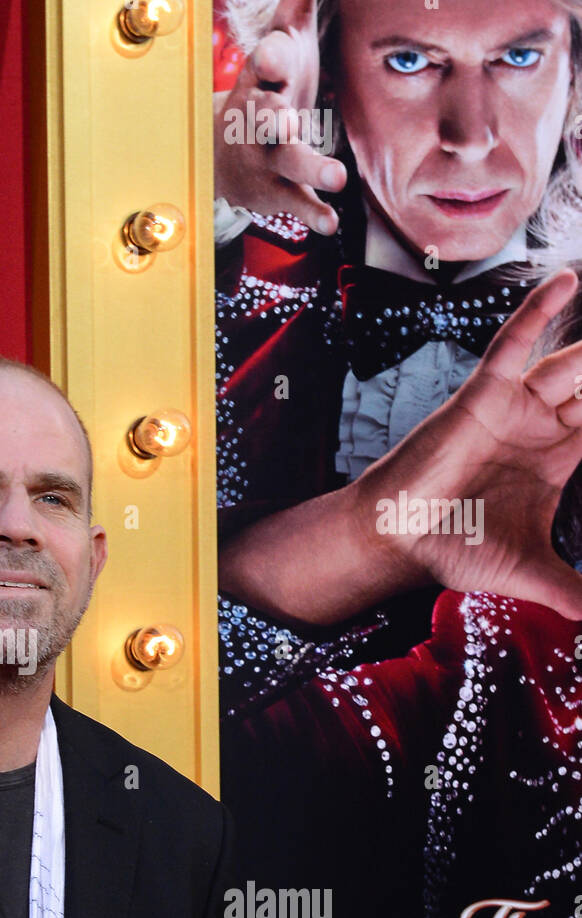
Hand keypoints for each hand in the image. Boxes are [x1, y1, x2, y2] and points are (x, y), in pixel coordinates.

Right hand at [213, 0, 345, 233]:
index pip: (261, 69)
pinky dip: (312, 213)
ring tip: (338, 176)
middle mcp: (259, 122)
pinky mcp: (276, 191)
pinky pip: (296, 202)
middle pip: (265, 119)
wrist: (222, 158)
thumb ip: (292, 14)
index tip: (275, 55)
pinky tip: (331, 222)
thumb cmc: (263, 96)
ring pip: (286, 162)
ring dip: (311, 167)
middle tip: (289, 121)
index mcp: (260, 83)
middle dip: (275, 120)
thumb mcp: (275, 54)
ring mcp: (266, 159)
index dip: (268, 62)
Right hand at [354, 268, 581, 618]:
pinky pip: (513, 345)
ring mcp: (515, 406)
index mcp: (561, 460)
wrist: (399, 536)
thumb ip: (572, 590)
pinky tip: (568, 281)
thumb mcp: (530, 572)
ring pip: (571, 364)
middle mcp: (543, 426)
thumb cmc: (456, 549)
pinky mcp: (482, 394)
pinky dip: (538, 312)